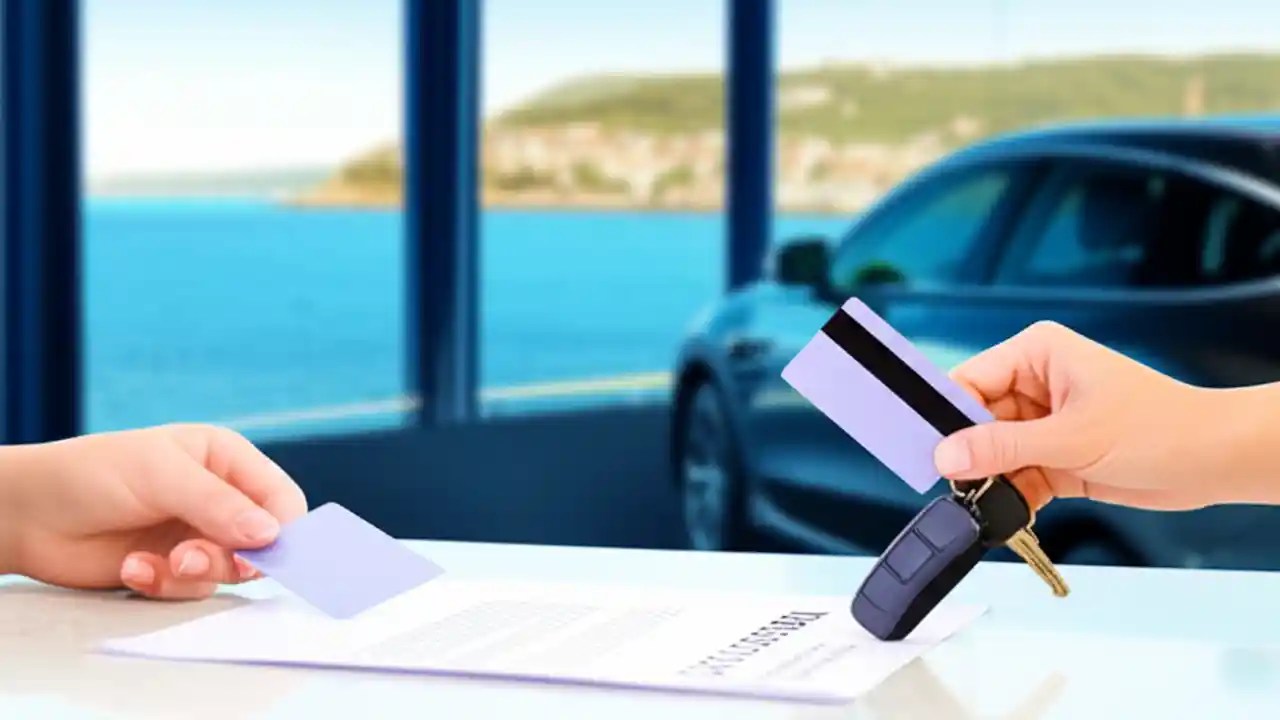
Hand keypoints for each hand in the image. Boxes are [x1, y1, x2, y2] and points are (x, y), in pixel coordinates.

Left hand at [0, 424, 306, 598]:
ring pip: (227, 571)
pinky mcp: (172, 568)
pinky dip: (162, 584)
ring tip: (156, 563)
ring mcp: (196, 534)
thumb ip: (218, 505)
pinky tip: (132, 568)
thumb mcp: (161, 476)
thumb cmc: (93, 474)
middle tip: (193, 558)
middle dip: (230, 556)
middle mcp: (219, 498)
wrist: (28, 515)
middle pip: (261, 542)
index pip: (280, 498)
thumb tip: (271, 535)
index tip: (268, 552)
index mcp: (226, 459)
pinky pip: (192, 589)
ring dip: (192, 572)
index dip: (284, 529)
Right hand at [933, 321, 1258, 511]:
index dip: (947, 416)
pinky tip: (1013, 512)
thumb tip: (947, 456)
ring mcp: (1045, 422)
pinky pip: (1015, 476)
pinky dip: (1012, 497)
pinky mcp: (1055, 456)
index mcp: (1037, 354)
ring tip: (991, 503)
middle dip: (969, 455)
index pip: (969, 379)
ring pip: (993, 453)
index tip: (929, 449)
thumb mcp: (1071, 438)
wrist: (1213, 461)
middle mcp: (1036, 383)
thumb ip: (1002, 448)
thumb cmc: (1161, 426)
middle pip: (975, 420)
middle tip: (960, 484)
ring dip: (992, 481)